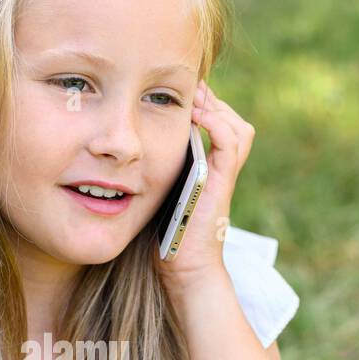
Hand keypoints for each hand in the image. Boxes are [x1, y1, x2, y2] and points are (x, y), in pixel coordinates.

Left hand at [154, 78, 255, 297]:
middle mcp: (220, 171)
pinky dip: (216, 124)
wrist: (184, 271)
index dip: (200, 107)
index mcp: (206, 171)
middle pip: (230, 121)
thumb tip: (122, 156)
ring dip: (215, 108)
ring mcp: (224, 177)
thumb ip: (152, 175)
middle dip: (209, 101)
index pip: (215, 126)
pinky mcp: (222, 183)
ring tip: (192, 96)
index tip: (175, 94)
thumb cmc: (165, 240)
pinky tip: (196, 115)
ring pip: (236, 127)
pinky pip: (229, 143)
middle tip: (185, 88)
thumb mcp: (156, 197)